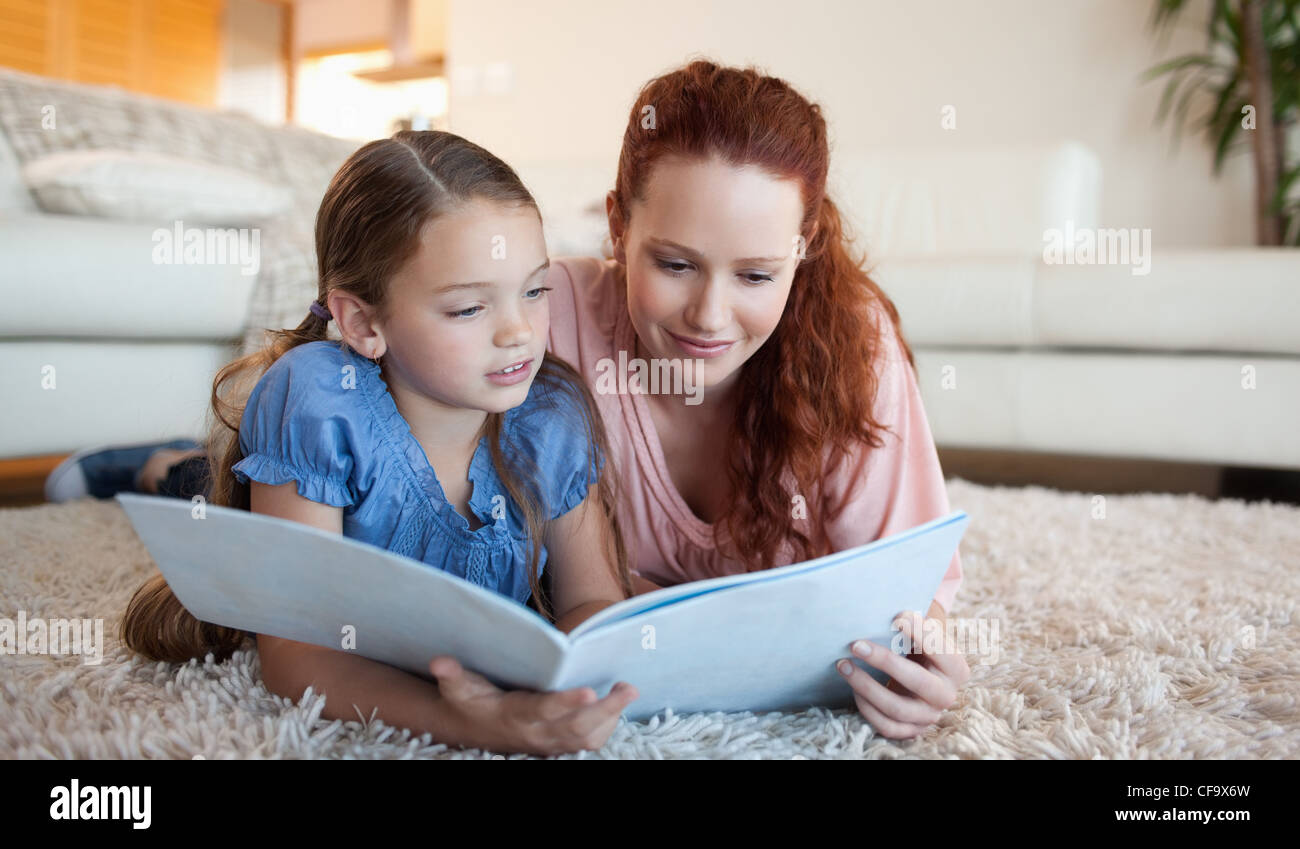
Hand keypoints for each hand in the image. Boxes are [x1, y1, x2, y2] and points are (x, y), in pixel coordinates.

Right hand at [429, 655, 638, 755]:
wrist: (475, 730)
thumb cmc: (470, 702)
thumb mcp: (458, 689)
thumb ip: (453, 675)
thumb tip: (439, 661)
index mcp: (514, 715)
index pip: (544, 710)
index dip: (566, 702)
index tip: (587, 689)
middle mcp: (536, 732)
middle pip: (576, 727)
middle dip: (605, 709)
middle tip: (628, 688)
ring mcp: (551, 742)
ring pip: (587, 737)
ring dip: (612, 716)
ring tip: (628, 690)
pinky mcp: (560, 745)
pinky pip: (589, 742)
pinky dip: (607, 725)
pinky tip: (617, 704)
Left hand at [836, 610, 969, 739]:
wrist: (920, 677)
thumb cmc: (918, 648)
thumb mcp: (924, 634)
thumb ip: (914, 623)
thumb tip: (895, 616)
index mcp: (956, 668)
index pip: (940, 649)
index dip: (919, 633)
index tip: (895, 618)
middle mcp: (946, 695)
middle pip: (917, 681)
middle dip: (884, 661)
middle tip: (856, 644)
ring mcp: (929, 716)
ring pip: (896, 708)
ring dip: (866, 686)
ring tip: (843, 665)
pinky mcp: (911, 730)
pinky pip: (886, 726)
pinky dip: (866, 709)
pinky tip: (853, 688)